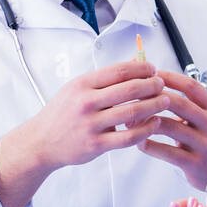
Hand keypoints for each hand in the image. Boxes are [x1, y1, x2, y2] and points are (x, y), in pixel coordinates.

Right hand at [15, 59, 167, 171]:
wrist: (40, 142)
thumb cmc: (62, 114)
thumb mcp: (77, 89)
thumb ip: (105, 78)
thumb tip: (134, 61)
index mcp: (82, 84)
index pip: (120, 71)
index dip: (142, 68)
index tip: (153, 69)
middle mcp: (86, 102)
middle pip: (130, 88)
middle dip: (152, 84)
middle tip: (163, 84)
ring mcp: (91, 124)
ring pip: (132, 111)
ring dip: (154, 105)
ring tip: (166, 101)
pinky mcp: (96, 145)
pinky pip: (128, 137)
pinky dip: (146, 129)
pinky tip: (155, 123)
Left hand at [136, 70, 206, 199]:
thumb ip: (190, 103)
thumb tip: (157, 85)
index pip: (190, 86)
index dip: (168, 78)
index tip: (149, 75)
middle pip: (178, 103)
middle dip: (152, 98)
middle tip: (133, 97)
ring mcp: (204, 144)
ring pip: (168, 127)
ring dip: (145, 122)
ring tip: (131, 122)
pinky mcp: (194, 163)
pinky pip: (165, 151)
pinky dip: (148, 145)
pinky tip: (139, 142)